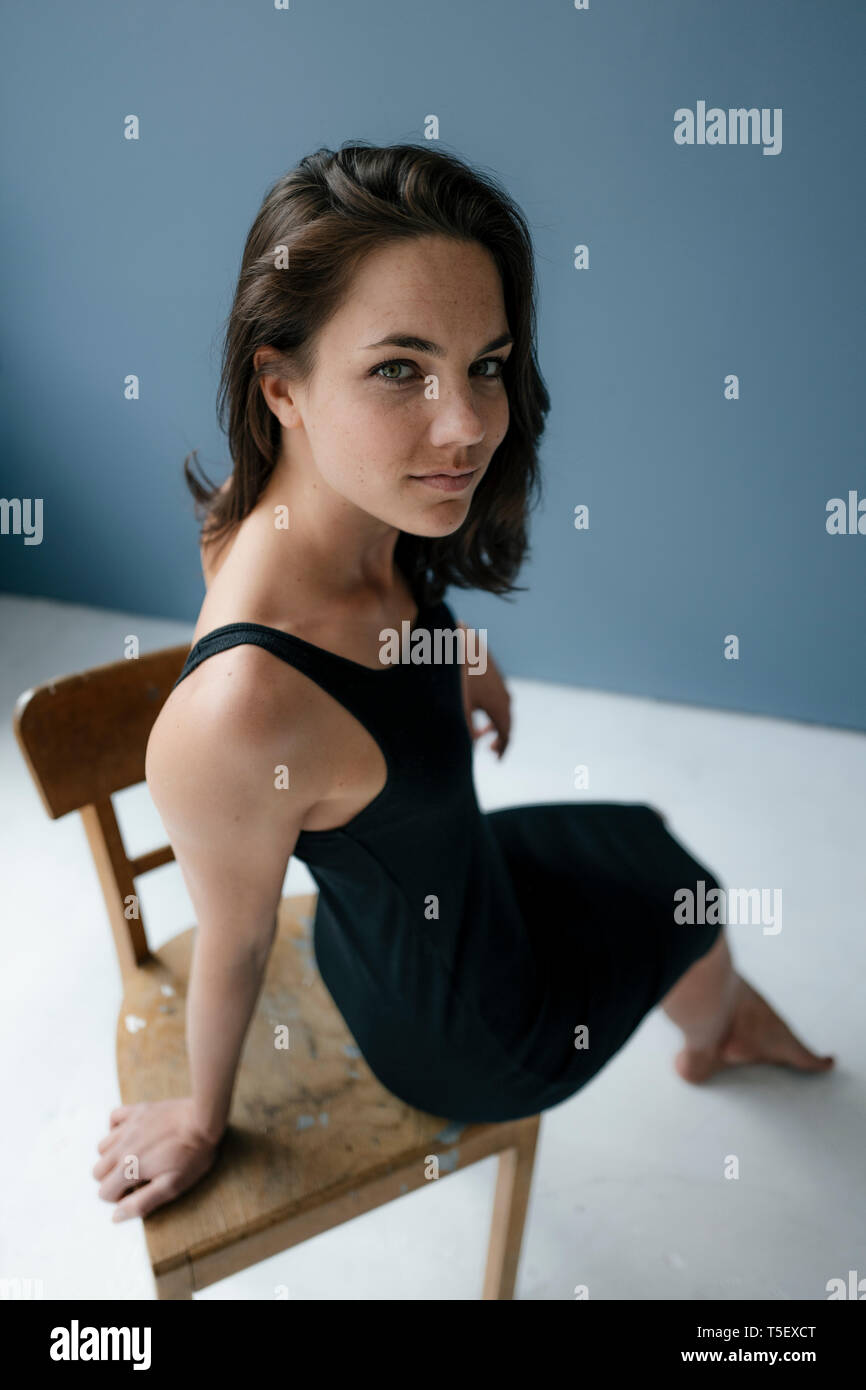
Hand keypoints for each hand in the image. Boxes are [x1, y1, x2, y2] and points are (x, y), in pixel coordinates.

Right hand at [93, 1097, 221, 1221]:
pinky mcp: (137, 1111)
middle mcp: (122, 1147)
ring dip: (112, 1157)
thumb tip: (116, 1216)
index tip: (137, 1192)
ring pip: (102, 1147)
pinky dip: (116, 1129)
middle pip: (97, 1171)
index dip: (119, 1198)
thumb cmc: (191, 1155)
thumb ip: (141, 1203)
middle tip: (136, 1178)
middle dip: (111, 1180)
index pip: (104, 1192)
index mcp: (129, 1168)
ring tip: (134, 1159)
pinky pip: (114, 1118)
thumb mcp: (171, 1186)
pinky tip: (131, 1136)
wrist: (203, 1120)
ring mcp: (128, 1126)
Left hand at [461, 642, 511, 758]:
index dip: (502, 750)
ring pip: (503, 712)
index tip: (497, 760)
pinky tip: (479, 712)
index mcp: (500, 708)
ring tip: (483, 733)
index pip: (506, 735)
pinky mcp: (495, 679)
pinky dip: (492, 713)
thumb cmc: (460, 677)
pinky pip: (498, 702)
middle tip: (491, 750)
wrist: (462, 645)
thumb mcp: (461, 706)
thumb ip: (467, 729)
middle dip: (499, 740)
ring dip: (495, 726)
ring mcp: (502, 687)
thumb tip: (471, 746)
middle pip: (507, 725)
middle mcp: (505, 698)